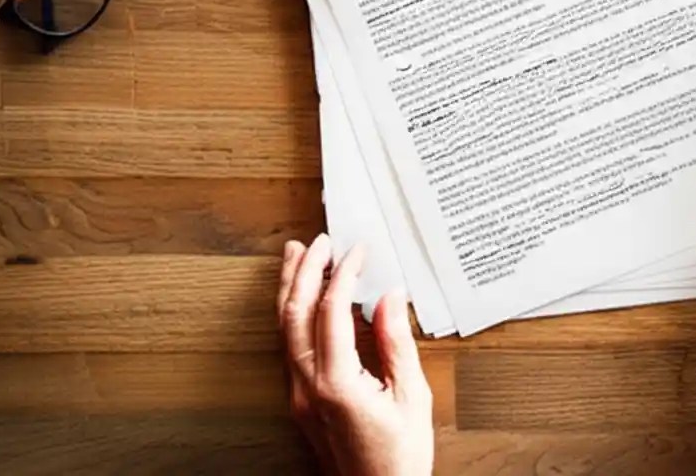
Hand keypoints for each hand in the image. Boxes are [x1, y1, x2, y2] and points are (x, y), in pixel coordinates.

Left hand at [277, 234, 434, 475]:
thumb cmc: (398, 461)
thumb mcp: (411, 398)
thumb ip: (396, 344)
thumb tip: (388, 299)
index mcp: (337, 383)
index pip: (332, 312)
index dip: (343, 275)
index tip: (357, 252)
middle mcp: (309, 387)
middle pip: (295, 314)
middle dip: (305, 271)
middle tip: (318, 241)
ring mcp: (299, 395)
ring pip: (284, 330)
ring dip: (291, 290)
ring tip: (297, 258)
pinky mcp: (301, 402)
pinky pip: (289, 347)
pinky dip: (294, 315)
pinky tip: (304, 302)